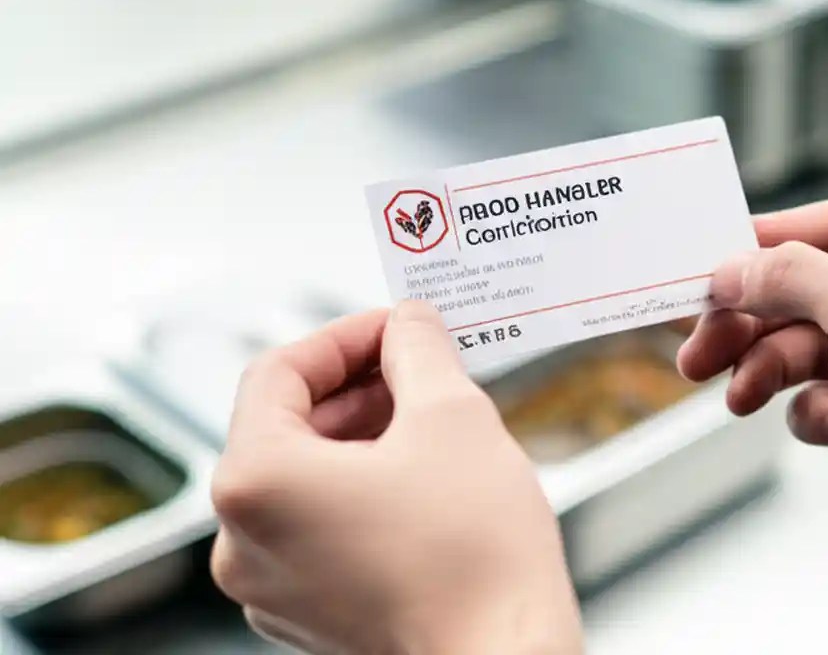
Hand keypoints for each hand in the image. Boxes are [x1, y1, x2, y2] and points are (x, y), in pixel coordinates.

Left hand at [210, 302, 581, 654]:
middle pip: (287, 427)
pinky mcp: (308, 614)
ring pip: (306, 480)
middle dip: (358, 389)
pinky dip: (362, 493)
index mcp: (256, 483)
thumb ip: (417, 349)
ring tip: (431, 424)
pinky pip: (320, 529)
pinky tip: (424, 482)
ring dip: (362, 439)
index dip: (343, 338)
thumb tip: (408, 323)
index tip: (394, 328)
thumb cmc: (476, 557)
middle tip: (421, 367)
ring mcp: (270, 587)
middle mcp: (242, 541)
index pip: (278, 373)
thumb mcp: (452, 416)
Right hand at [678, 200, 827, 556]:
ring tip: (740, 396)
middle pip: (814, 291)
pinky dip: (818, 413)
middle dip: (754, 322)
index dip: (768, 243)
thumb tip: (735, 267)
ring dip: (769, 369)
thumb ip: (791, 276)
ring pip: (813, 347)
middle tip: (700, 349)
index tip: (710, 264)